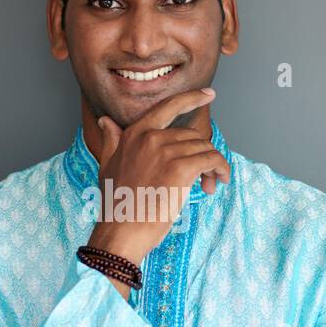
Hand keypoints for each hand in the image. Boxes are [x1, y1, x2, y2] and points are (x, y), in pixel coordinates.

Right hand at [88, 87, 230, 266]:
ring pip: (204, 148)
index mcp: (134, 134)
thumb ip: (111, 141)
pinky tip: (218, 181)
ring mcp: (165, 152)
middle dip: (202, 154)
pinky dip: (220, 169)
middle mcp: (150, 137)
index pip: (167, 107)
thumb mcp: (107, 166)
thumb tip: (105, 121)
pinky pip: (212, 159)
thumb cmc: (116, 204)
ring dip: (212, 166)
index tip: (209, 95)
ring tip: (207, 186)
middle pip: (192, 135)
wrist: (120, 232)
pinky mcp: (180, 169)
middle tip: (204, 178)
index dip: (191, 98)